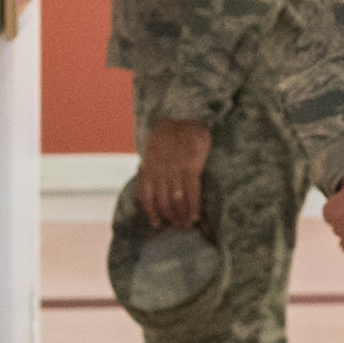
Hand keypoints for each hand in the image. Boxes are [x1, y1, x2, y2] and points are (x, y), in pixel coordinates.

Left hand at [134, 117, 213, 232]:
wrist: (182, 115)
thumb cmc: (168, 132)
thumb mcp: (152, 149)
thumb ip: (151, 166)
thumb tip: (149, 182)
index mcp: (149, 168)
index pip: (146, 197)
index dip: (151, 213)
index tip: (156, 224)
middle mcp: (160, 172)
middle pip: (163, 203)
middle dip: (170, 218)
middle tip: (178, 227)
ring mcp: (174, 170)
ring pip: (177, 201)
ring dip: (182, 216)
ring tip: (188, 225)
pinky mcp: (190, 167)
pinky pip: (192, 192)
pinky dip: (194, 207)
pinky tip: (196, 216)